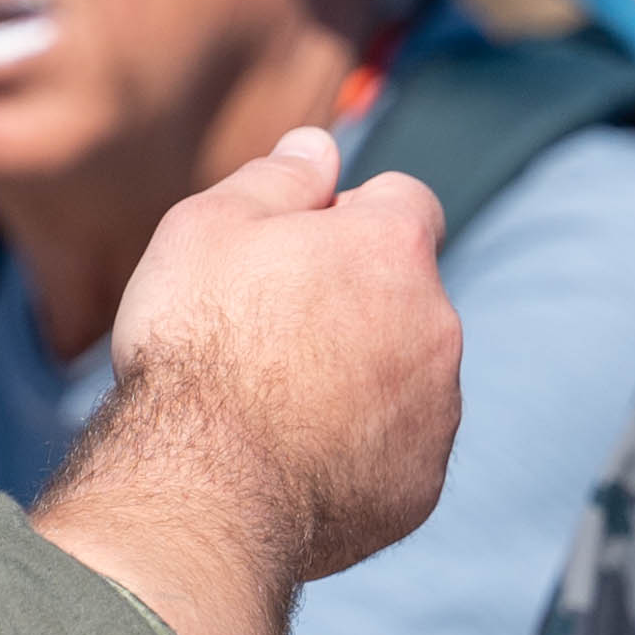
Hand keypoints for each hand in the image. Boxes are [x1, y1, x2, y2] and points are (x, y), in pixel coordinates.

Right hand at [97, 125, 457, 581]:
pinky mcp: (418, 486)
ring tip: (274, 407)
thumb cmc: (197, 345)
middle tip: (267, 335)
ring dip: (362, 377)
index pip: (405, 202)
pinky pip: (396, 452)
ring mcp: (436, 413)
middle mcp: (437, 325)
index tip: (295, 253)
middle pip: (406, 293)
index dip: (349, 218)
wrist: (202, 490)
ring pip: (406, 375)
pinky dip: (358, 450)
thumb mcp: (208, 228)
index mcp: (393, 247)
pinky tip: (291, 460)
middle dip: (356, 302)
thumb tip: (319, 144)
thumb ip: (277, 179)